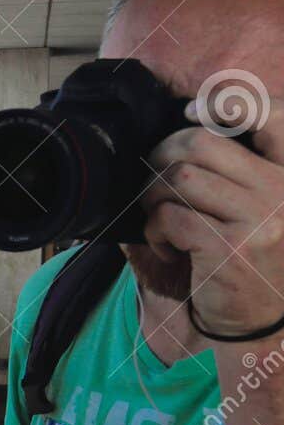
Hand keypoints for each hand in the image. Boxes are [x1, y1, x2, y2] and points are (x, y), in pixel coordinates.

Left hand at [144, 117, 283, 334]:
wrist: (255, 323)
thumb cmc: (245, 258)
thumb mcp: (253, 207)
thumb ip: (233, 167)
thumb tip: (189, 117)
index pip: (272, 114)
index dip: (226, 102)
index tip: (192, 112)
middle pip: (203, 141)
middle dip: (162, 156)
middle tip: (155, 184)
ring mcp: (264, 217)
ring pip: (181, 177)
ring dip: (153, 196)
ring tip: (161, 220)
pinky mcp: (233, 246)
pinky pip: (170, 216)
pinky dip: (155, 231)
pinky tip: (169, 250)